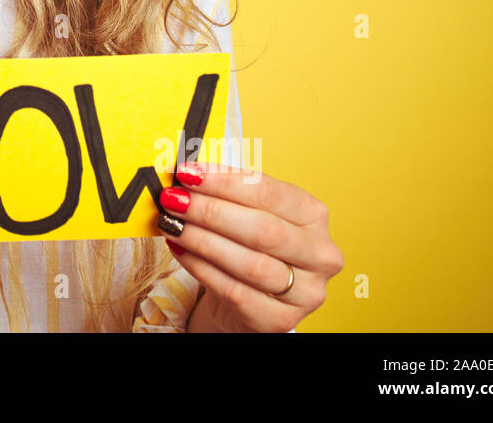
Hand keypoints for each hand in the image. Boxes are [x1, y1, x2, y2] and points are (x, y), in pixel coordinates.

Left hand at [154, 162, 343, 332]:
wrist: (249, 299)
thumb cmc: (248, 246)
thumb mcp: (245, 213)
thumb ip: (226, 193)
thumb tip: (188, 171)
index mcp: (314, 215)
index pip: (269, 192)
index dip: (225, 182)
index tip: (188, 172)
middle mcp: (320, 254)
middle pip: (262, 229)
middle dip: (211, 211)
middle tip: (173, 199)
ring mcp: (306, 292)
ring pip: (250, 264)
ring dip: (203, 240)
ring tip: (172, 225)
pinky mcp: (280, 321)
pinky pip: (236, 292)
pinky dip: (202, 269)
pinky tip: (180, 251)